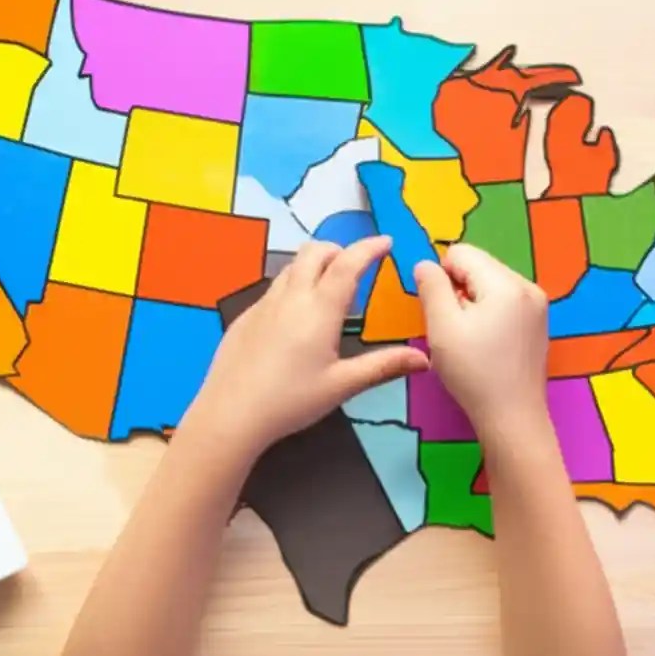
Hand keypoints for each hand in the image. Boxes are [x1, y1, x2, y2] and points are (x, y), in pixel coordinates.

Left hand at [187, 237, 428, 455]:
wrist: (230, 413)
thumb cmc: (291, 400)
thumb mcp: (342, 385)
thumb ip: (383, 367)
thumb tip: (424, 360)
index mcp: (319, 309)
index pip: (348, 263)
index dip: (369, 248)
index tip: (385, 242)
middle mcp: (291, 297)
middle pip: (315, 252)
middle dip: (339, 250)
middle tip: (356, 266)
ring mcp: (263, 305)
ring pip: (291, 268)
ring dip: (314, 266)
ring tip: (327, 290)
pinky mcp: (245, 318)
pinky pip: (273, 290)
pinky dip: (292, 289)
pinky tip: (294, 321)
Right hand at [414, 244, 549, 431]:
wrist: (512, 417)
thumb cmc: (473, 372)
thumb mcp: (442, 327)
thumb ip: (431, 287)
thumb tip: (425, 263)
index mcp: (506, 283)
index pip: (461, 253)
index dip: (442, 277)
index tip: (443, 312)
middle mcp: (527, 286)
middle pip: (479, 266)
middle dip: (459, 290)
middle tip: (456, 329)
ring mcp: (537, 305)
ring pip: (491, 284)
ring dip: (473, 303)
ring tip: (471, 339)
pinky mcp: (538, 323)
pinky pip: (505, 301)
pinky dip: (489, 314)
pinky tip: (486, 344)